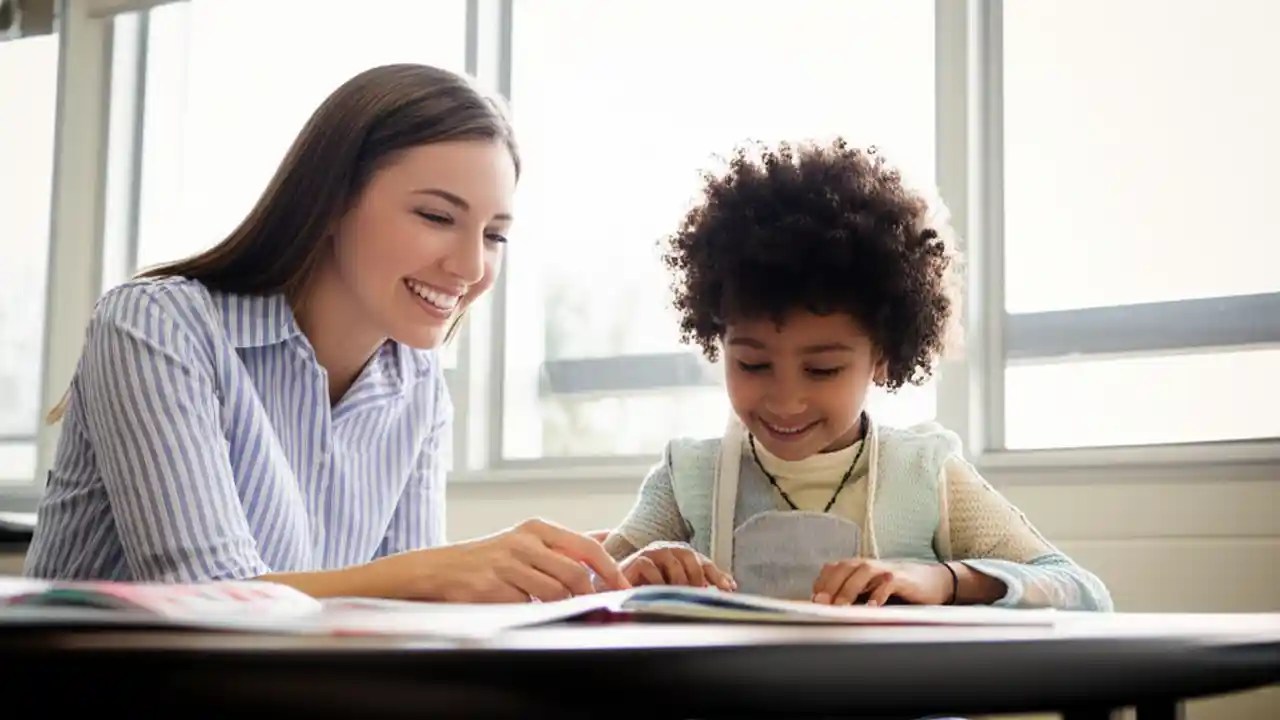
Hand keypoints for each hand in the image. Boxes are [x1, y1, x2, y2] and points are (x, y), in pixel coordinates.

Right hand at [377, 518, 630, 602]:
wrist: (442, 570)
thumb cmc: (493, 558)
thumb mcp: (530, 541)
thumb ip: (568, 543)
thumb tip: (610, 537)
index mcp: (537, 528)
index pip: (587, 547)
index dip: (610, 571)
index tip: (623, 588)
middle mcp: (524, 543)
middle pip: (575, 575)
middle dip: (589, 596)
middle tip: (595, 609)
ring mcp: (507, 565)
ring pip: (555, 594)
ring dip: (562, 608)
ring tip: (555, 609)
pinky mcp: (492, 589)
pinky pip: (529, 608)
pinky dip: (533, 613)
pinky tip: (526, 610)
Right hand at [621, 542, 735, 590]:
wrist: (614, 588)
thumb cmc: (645, 589)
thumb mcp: (673, 589)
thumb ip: (692, 587)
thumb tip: (716, 594)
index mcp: (679, 556)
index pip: (703, 562)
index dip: (717, 574)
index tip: (729, 587)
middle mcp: (668, 551)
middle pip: (691, 557)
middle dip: (698, 577)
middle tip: (700, 594)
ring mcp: (652, 553)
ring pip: (674, 563)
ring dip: (680, 582)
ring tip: (680, 596)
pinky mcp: (637, 560)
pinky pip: (653, 569)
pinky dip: (659, 583)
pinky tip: (660, 593)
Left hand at [811, 559, 951, 606]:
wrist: (932, 582)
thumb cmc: (896, 588)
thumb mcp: (870, 590)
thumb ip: (852, 595)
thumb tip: (827, 609)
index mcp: (858, 566)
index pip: (833, 568)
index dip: (821, 582)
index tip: (812, 600)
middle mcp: (869, 564)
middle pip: (844, 568)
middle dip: (830, 585)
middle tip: (821, 604)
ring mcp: (885, 570)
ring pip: (863, 572)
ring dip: (848, 588)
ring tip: (840, 606)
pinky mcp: (902, 579)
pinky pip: (888, 583)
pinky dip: (878, 594)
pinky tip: (871, 606)